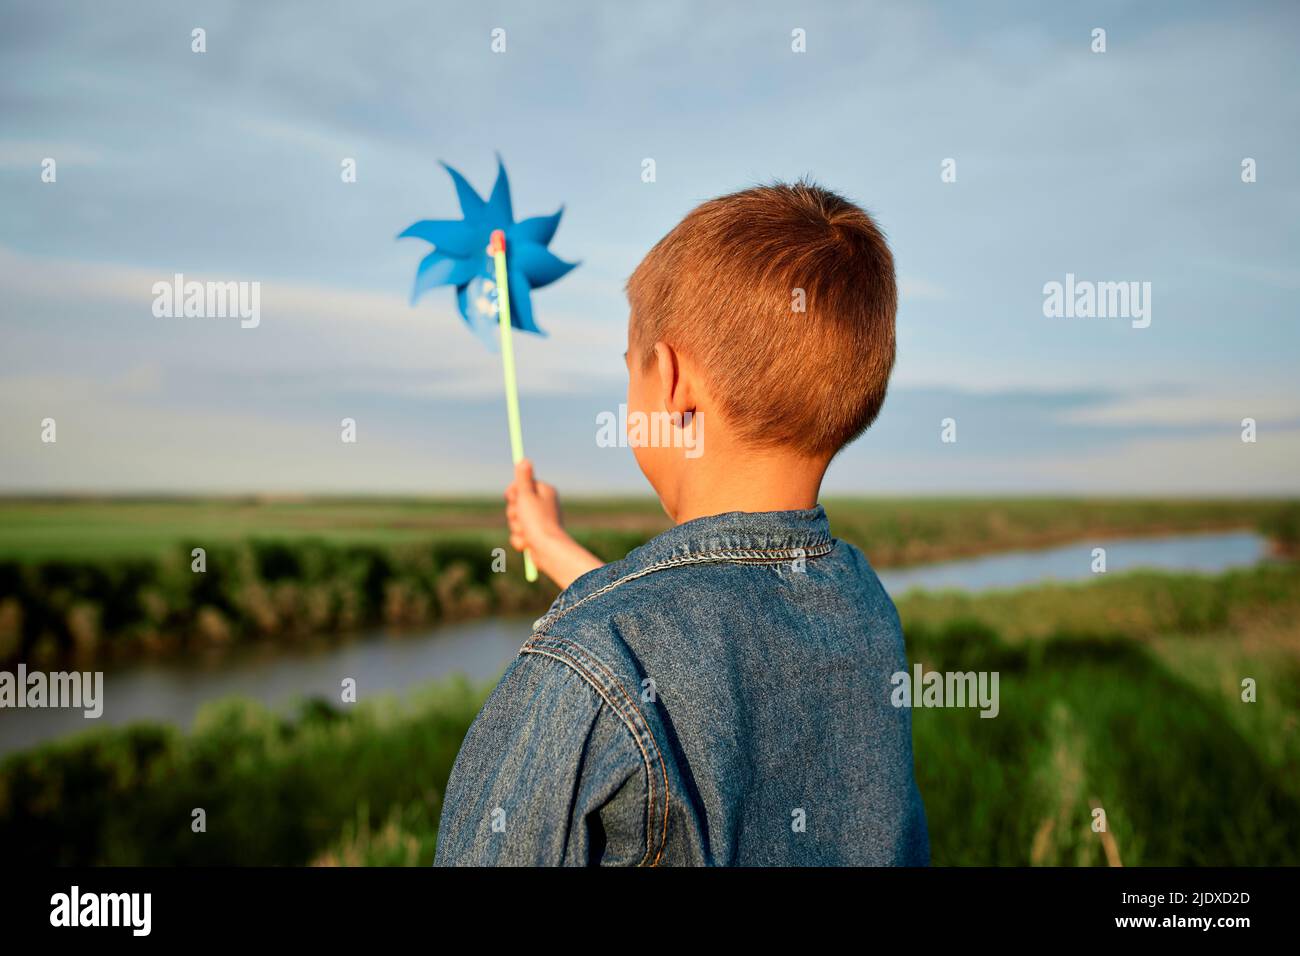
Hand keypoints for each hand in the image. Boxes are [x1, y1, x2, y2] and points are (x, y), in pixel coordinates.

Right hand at [505, 459, 603, 588]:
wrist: (548, 551)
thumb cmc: (538, 521)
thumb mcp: (527, 496)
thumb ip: (523, 479)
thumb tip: (524, 460)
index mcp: (544, 492)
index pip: (521, 486)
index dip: (514, 493)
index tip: (513, 498)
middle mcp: (543, 505)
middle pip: (516, 504)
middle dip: (513, 513)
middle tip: (521, 518)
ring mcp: (539, 522)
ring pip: (515, 521)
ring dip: (516, 528)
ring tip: (526, 533)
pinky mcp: (535, 536)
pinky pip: (518, 535)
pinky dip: (520, 540)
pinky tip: (527, 544)